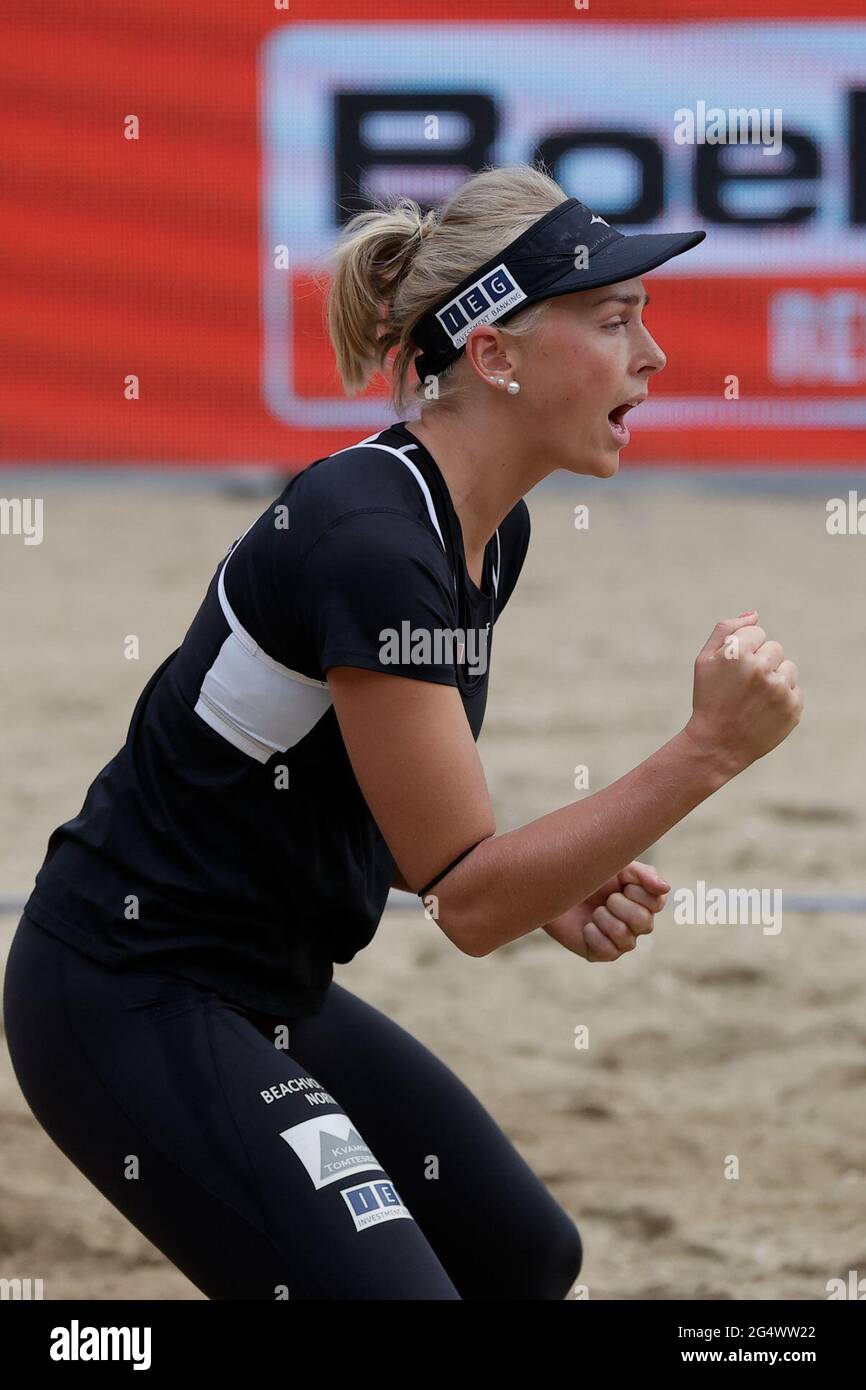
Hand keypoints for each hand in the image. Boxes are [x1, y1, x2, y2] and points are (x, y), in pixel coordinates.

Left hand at [542, 860, 669, 961]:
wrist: (552, 886)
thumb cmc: (586, 874)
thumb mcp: (615, 865)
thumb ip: (643, 874)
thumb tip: (665, 888)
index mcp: (646, 901)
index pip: (657, 901)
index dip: (635, 889)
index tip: (620, 881)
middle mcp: (639, 924)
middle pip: (643, 921)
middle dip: (618, 904)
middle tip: (604, 898)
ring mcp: (622, 940)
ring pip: (624, 935)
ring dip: (603, 917)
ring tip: (594, 911)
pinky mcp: (603, 953)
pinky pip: (607, 950)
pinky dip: (592, 934)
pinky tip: (586, 926)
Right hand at [684, 610, 802, 779]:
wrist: (717, 744)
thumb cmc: (709, 698)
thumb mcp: (704, 660)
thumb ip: (726, 629)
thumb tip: (755, 615)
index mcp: (738, 652)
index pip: (757, 633)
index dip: (743, 650)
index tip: (733, 670)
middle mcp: (761, 668)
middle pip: (774, 648)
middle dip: (761, 662)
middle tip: (743, 686)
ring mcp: (780, 689)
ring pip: (788, 668)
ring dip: (775, 678)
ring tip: (755, 698)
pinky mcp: (794, 708)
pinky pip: (795, 690)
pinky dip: (782, 698)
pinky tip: (764, 710)